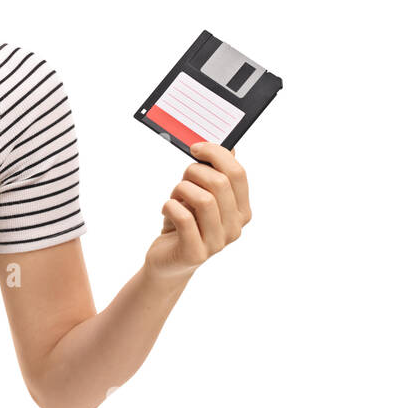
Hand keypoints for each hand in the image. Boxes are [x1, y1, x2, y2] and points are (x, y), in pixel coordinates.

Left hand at [144, 141, 251, 279]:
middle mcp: (234, 228)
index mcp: (241, 210)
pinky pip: (184, 218)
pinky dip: (171, 206)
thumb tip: (229, 147)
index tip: (195, 148)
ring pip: (204, 200)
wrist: (167, 261)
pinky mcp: (196, 253)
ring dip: (182, 189)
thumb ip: (214, 174)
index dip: (216, 154)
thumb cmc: (183, 223)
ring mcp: (217, 243)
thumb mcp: (199, 195)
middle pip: (220, 184)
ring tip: (174, 197)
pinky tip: (167, 209)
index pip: (238, 174)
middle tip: (182, 178)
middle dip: (194, 172)